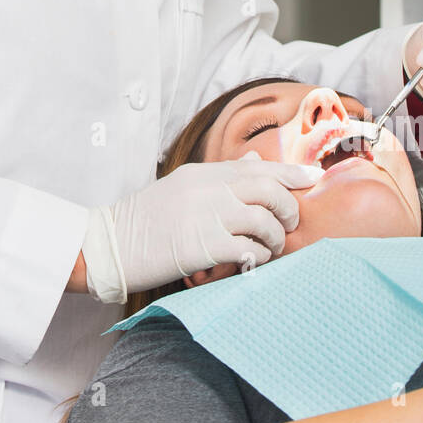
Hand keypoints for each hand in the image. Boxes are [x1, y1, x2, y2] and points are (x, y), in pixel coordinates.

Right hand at [82, 155, 320, 301]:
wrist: (111, 244)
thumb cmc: (147, 219)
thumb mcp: (183, 186)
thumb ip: (221, 175)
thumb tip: (255, 159)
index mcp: (203, 172)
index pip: (256, 166)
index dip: (289, 172)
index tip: (312, 178)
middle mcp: (208, 189)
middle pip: (268, 189)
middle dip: (287, 207)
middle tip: (288, 223)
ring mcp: (205, 216)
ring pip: (264, 221)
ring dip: (275, 238)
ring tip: (269, 248)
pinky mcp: (202, 246)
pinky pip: (248, 249)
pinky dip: (257, 257)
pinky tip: (250, 262)